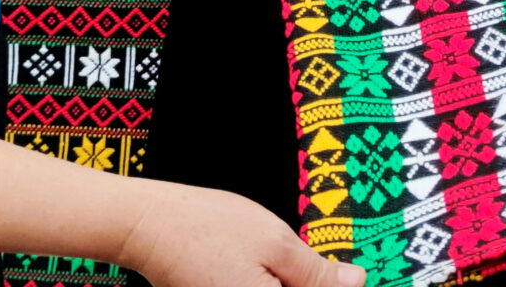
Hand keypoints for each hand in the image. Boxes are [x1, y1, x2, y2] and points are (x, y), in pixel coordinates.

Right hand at [115, 179, 360, 286]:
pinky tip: (261, 263)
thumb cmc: (205, 227)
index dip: (329, 286)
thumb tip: (357, 283)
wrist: (147, 225)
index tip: (343, 274)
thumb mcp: (276, 243)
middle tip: (308, 262)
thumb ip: (317, 273)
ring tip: (275, 257)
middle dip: (306, 283)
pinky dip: (266, 279)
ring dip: (286, 280)